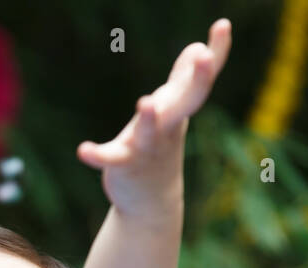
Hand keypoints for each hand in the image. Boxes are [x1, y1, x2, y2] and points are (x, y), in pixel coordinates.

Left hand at [76, 19, 230, 219]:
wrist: (150, 201)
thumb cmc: (161, 147)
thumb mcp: (173, 111)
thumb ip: (182, 79)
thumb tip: (197, 48)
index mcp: (178, 109)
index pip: (201, 80)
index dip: (216, 53)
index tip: (223, 25)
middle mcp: (167, 126)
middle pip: (186, 103)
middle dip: (197, 81)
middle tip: (204, 56)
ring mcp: (146, 146)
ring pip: (149, 132)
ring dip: (148, 120)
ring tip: (146, 102)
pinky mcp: (122, 164)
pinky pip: (110, 158)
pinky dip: (98, 155)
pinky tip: (83, 151)